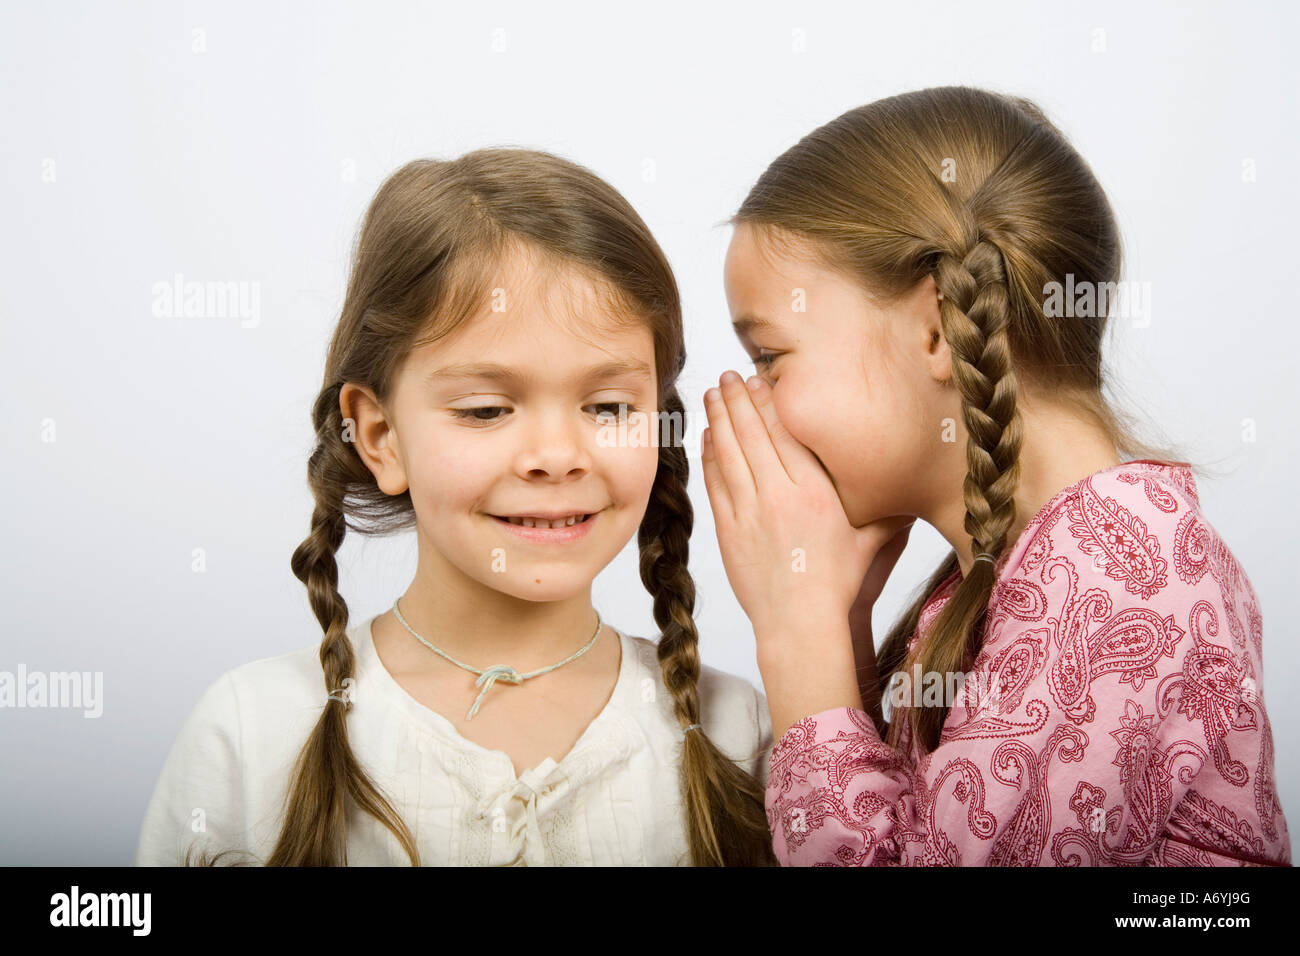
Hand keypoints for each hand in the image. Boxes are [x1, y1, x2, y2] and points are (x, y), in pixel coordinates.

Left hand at [699, 370, 914, 651]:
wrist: (799, 625)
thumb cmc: (838, 586)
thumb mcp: (871, 543)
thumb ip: (888, 511)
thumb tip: (914, 489)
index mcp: (815, 493)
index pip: (786, 434)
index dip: (769, 402)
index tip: (760, 380)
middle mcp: (779, 497)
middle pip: (752, 435)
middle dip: (738, 400)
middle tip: (728, 376)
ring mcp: (748, 514)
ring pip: (728, 454)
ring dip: (718, 420)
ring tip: (713, 394)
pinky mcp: (728, 532)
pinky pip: (715, 484)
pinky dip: (709, 457)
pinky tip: (707, 437)